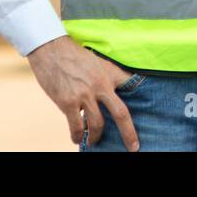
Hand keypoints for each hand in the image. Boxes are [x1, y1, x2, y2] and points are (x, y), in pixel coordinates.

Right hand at [27, 35, 139, 149]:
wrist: (50, 49)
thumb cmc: (74, 56)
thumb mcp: (97, 61)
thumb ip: (108, 75)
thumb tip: (118, 88)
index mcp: (109, 74)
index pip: (131, 88)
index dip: (143, 99)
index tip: (146, 106)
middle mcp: (100, 85)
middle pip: (121, 114)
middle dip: (128, 133)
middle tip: (133, 147)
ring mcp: (85, 95)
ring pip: (97, 124)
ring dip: (97, 136)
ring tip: (94, 141)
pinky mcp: (68, 102)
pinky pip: (76, 126)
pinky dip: (78, 136)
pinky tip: (77, 139)